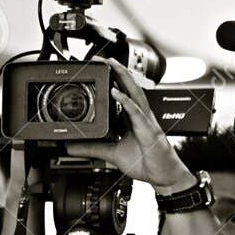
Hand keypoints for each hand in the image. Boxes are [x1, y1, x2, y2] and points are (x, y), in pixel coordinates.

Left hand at [63, 59, 195, 194]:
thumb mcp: (112, 154)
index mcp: (132, 118)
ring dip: (123, 78)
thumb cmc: (147, 162)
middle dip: (116, 71)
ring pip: (134, 93)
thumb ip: (92, 149)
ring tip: (111, 65)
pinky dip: (126, 102)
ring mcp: (146, 121)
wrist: (163, 176)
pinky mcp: (149, 130)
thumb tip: (71, 147)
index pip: (122, 93)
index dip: (112, 79)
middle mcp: (140, 115)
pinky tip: (117, 93)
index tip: (98, 68)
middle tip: (101, 58)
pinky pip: (136, 112)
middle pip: (129, 87)